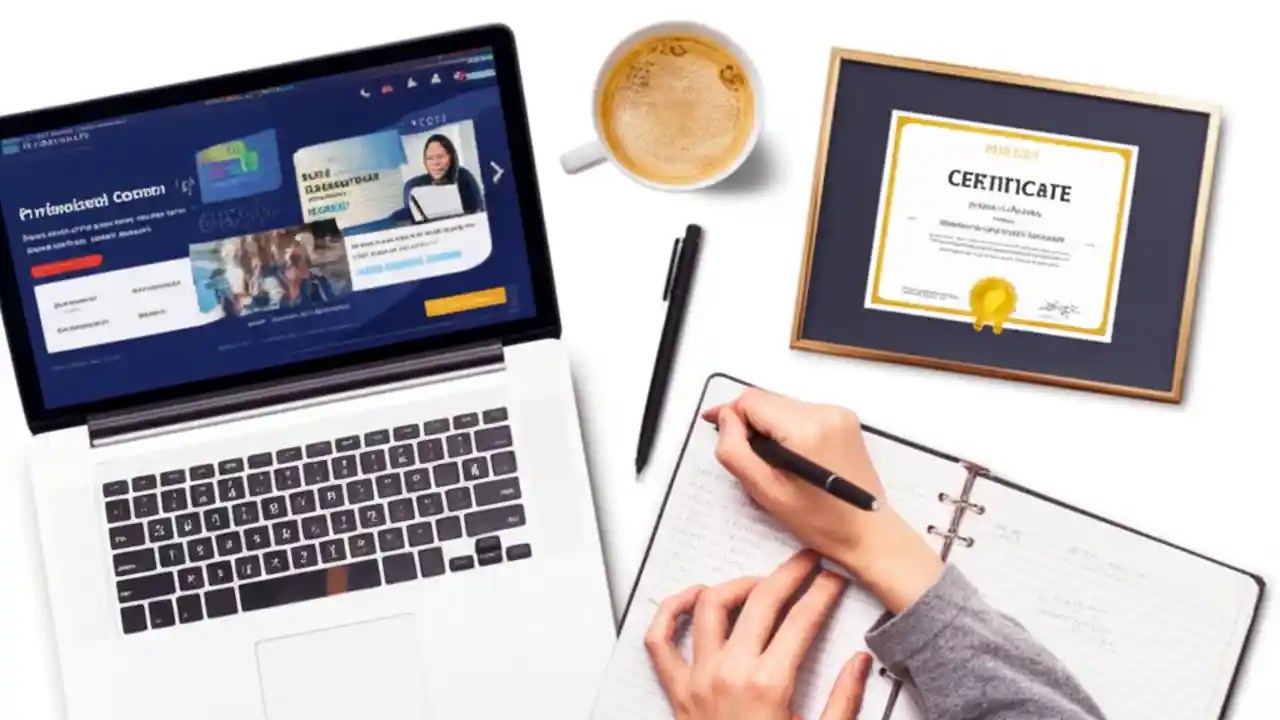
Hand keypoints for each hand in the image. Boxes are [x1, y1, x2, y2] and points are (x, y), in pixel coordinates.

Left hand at [645, 551, 872, 719]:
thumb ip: (843, 700)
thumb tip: (858, 662)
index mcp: (769, 685)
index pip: (802, 619)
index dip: (822, 593)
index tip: (832, 580)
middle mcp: (730, 673)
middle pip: (761, 601)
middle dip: (788, 574)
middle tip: (805, 565)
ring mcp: (698, 678)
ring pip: (710, 606)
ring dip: (736, 585)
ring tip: (758, 583)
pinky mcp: (676, 690)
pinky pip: (660, 639)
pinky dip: (671, 611)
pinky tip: (692, 599)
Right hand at [704, 389, 942, 613]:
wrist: (867, 531)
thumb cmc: (819, 520)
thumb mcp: (765, 491)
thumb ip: (735, 450)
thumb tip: (725, 418)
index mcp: (805, 428)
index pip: (750, 401)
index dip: (731, 416)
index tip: (722, 435)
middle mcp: (825, 412)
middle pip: (767, 400)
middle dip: (750, 423)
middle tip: (749, 458)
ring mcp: (838, 413)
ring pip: (782, 405)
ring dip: (769, 427)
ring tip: (773, 462)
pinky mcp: (844, 419)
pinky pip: (801, 412)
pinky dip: (788, 429)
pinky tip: (792, 457)